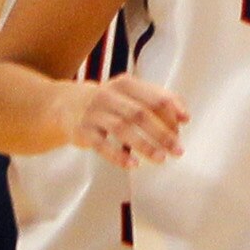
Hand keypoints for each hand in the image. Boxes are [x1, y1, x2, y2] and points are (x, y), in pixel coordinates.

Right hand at [64, 72, 186, 167]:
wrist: (64, 104)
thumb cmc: (107, 102)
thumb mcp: (127, 94)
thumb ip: (154, 101)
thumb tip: (184, 116)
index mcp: (125, 85)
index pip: (153, 96)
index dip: (171, 109)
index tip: (185, 123)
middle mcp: (109, 96)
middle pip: (140, 114)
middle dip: (162, 133)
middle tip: (178, 150)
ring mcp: (94, 113)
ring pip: (122, 128)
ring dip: (144, 145)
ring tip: (161, 159)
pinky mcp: (83, 131)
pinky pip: (101, 145)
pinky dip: (118, 155)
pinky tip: (133, 165)